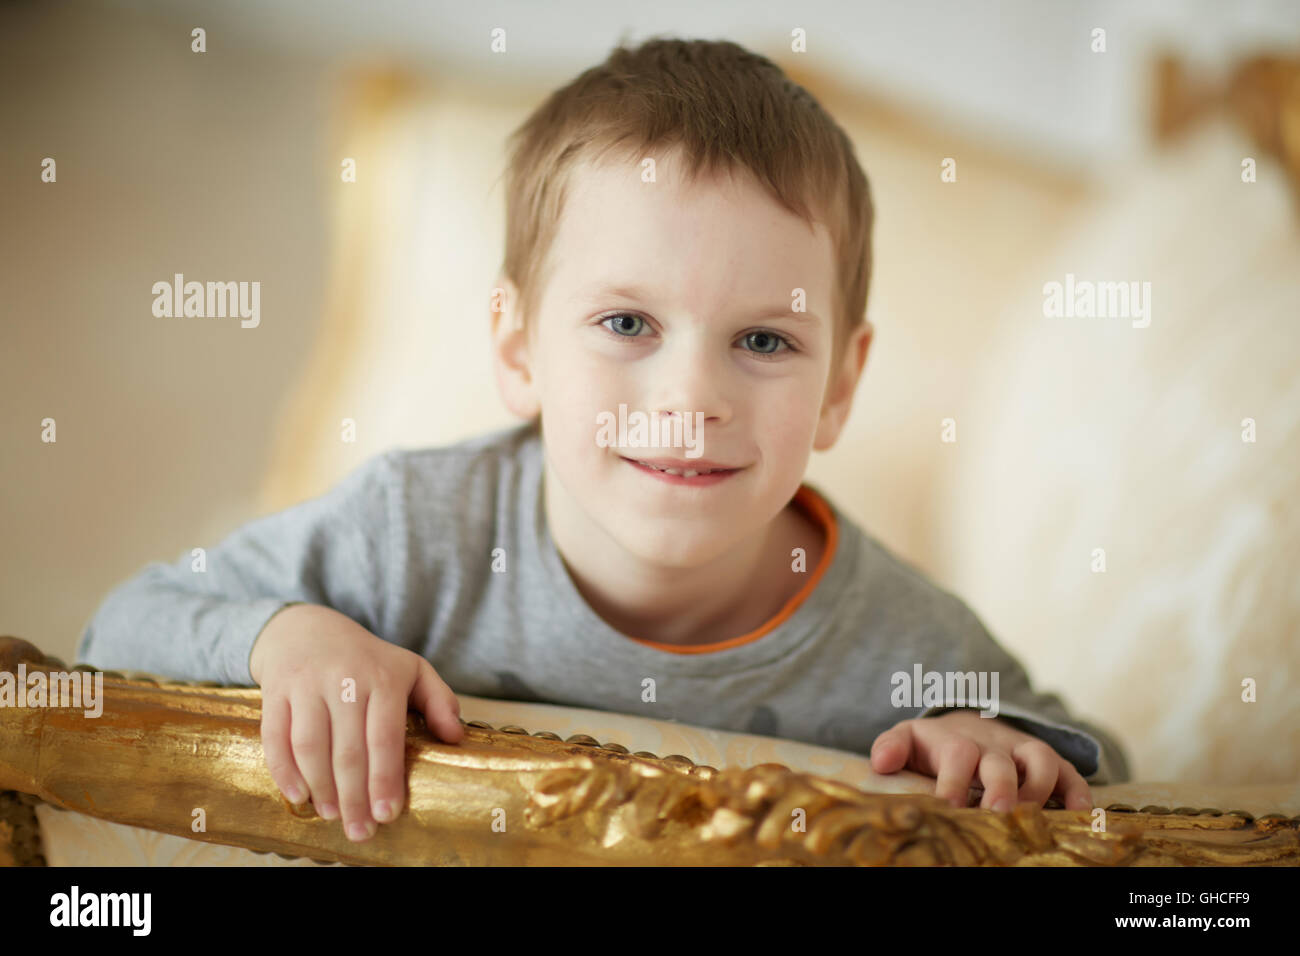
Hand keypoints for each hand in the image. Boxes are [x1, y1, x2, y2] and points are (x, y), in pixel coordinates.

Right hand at [249, 603, 463, 841]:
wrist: (308, 630)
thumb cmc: (368, 660)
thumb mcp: (412, 669)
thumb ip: (439, 701)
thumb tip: (455, 737)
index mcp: (383, 677)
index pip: (384, 736)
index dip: (385, 778)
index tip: (388, 814)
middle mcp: (344, 679)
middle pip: (348, 749)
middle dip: (354, 796)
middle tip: (360, 831)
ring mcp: (307, 685)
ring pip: (310, 746)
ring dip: (321, 787)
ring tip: (333, 815)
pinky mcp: (276, 692)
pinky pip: (276, 736)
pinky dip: (284, 770)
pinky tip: (298, 796)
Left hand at [869, 709, 1091, 812]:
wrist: (968, 724)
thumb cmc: (935, 744)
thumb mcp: (909, 739)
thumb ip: (891, 746)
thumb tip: (880, 763)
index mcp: (956, 742)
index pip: (957, 754)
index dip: (953, 781)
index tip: (946, 807)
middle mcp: (992, 745)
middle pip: (1001, 761)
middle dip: (1001, 788)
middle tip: (996, 814)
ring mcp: (1022, 751)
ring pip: (1041, 758)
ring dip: (1040, 787)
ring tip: (1032, 816)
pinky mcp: (1047, 762)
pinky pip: (1070, 771)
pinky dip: (1079, 790)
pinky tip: (1082, 813)